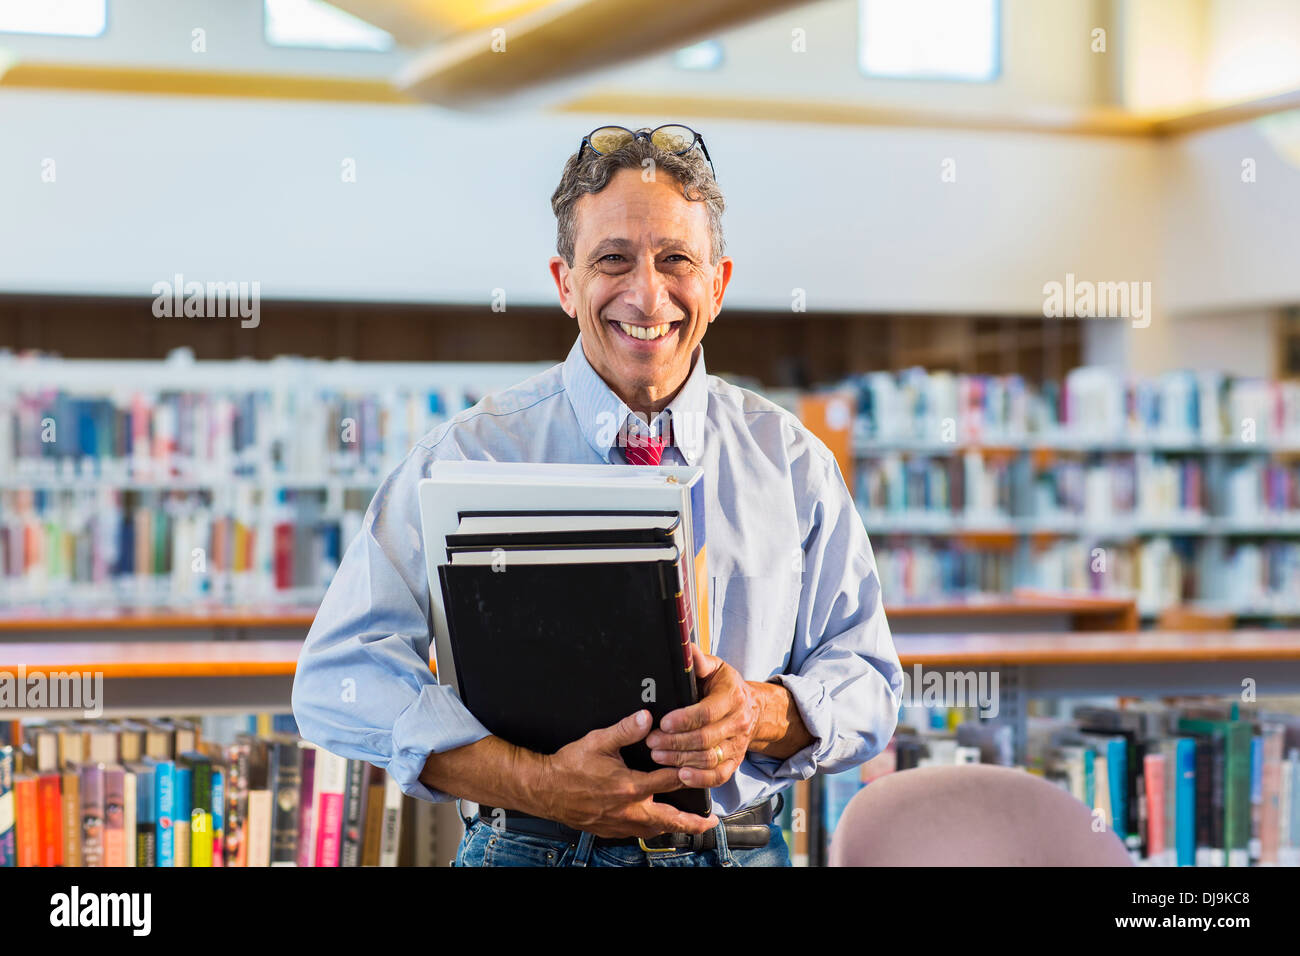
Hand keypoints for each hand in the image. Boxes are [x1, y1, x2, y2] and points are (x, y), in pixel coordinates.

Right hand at [534, 709, 719, 838]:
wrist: (544, 789)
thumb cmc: (569, 766)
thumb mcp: (597, 742)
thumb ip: (624, 730)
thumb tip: (646, 717)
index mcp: (630, 787)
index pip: (670, 781)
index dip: (689, 774)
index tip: (703, 772)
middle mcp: (628, 810)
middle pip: (670, 819)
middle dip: (692, 823)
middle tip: (709, 822)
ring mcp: (619, 823)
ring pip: (655, 830)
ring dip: (673, 827)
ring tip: (689, 825)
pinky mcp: (609, 830)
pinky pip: (637, 833)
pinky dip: (652, 829)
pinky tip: (655, 823)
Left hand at [645, 645, 759, 788]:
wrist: (753, 707)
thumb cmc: (725, 686)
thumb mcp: (715, 668)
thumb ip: (699, 661)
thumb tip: (685, 648)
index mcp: (732, 697)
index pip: (706, 712)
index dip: (683, 719)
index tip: (663, 723)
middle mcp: (738, 722)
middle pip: (705, 738)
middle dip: (675, 742)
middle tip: (651, 741)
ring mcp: (738, 744)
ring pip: (709, 758)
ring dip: (681, 759)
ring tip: (658, 755)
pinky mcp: (735, 762)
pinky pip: (719, 776)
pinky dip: (700, 779)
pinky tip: (682, 775)